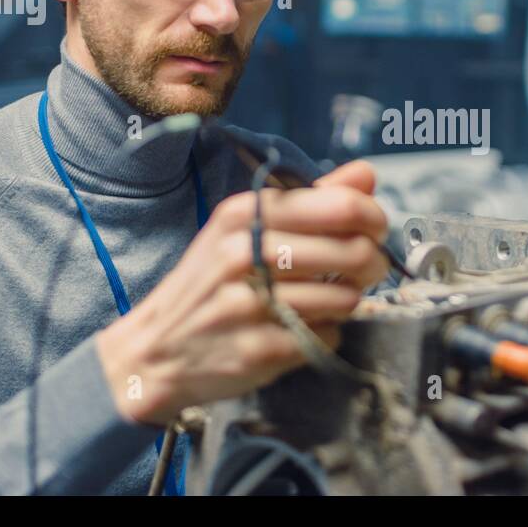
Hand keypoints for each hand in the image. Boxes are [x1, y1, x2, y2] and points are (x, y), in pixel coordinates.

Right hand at [96, 159, 389, 425]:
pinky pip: (328, 336)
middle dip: (372, 263)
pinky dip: (325, 334)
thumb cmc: (209, 284)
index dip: (374, 219)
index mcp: (244, 215)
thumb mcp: (244, 229)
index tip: (374, 231)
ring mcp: (251, 304)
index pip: (343, 206)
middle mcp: (244, 254)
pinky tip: (302, 328)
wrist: (153, 352)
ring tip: (328, 299)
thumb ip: (310, 199)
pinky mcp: (260, 349)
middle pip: (354, 252)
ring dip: (348, 301)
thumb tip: (366, 174)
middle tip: (366, 270)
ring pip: (346, 297)